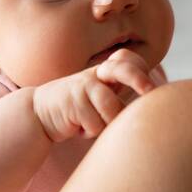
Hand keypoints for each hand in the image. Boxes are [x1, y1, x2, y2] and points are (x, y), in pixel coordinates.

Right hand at [32, 49, 159, 142]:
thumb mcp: (100, 100)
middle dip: (138, 79)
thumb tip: (151, 113)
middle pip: (122, 69)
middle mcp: (96, 74)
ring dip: (106, 123)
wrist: (40, 113)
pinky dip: (89, 132)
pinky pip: (95, 124)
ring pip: (111, 108)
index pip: (127, 59)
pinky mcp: (73, 100)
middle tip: (149, 90)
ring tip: (92, 125)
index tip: (150, 87)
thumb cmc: (78, 110)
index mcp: (106, 71)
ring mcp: (84, 85)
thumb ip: (120, 99)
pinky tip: (78, 127)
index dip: (140, 69)